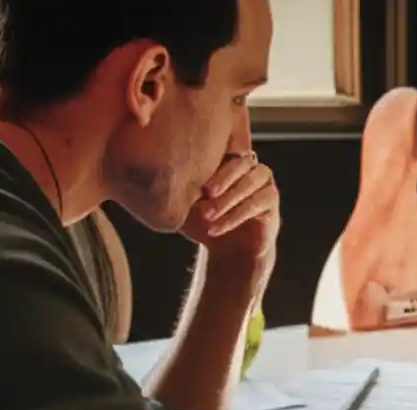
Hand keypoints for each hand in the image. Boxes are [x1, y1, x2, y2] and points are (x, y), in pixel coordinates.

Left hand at [182, 151, 279, 293]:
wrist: (229, 252)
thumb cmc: (205, 222)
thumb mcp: (184, 204)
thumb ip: (173, 188)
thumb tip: (145, 173)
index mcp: (229, 161)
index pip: (227, 150)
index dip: (214, 163)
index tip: (197, 181)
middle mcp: (251, 168)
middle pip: (244, 163)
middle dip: (223, 179)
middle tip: (205, 193)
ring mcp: (264, 185)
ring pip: (252, 184)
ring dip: (228, 200)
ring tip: (208, 215)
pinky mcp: (271, 204)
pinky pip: (256, 205)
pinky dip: (235, 217)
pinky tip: (217, 228)